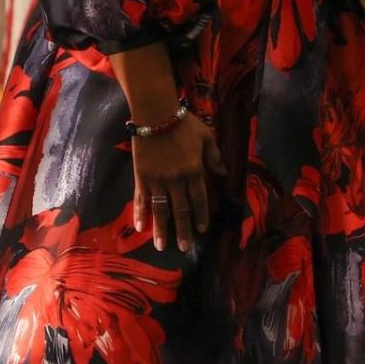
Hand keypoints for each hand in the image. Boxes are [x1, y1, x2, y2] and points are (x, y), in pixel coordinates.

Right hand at [131, 112, 224, 251]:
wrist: (156, 115)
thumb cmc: (184, 124)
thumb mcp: (206, 138)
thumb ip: (214, 158)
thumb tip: (223, 175)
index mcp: (194, 170)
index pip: (199, 199)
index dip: (201, 215)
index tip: (203, 230)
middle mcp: (176, 179)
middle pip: (180, 209)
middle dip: (183, 230)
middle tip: (185, 247)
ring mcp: (157, 180)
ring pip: (160, 209)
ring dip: (162, 229)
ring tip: (162, 246)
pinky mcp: (141, 177)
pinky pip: (141, 199)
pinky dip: (141, 214)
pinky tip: (141, 227)